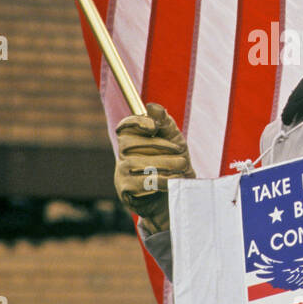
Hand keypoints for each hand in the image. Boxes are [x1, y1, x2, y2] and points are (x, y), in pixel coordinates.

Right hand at [114, 103, 194, 233]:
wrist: (177, 197)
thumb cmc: (174, 166)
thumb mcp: (175, 142)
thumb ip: (165, 124)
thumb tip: (152, 106)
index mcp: (133, 140)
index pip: (125, 126)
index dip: (136, 123)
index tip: (154, 127)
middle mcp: (122, 155)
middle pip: (130, 143)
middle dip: (161, 147)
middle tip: (181, 155)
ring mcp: (121, 173)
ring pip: (138, 163)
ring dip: (166, 165)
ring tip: (181, 169)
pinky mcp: (125, 190)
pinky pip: (141, 182)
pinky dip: (161, 181)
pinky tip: (172, 183)